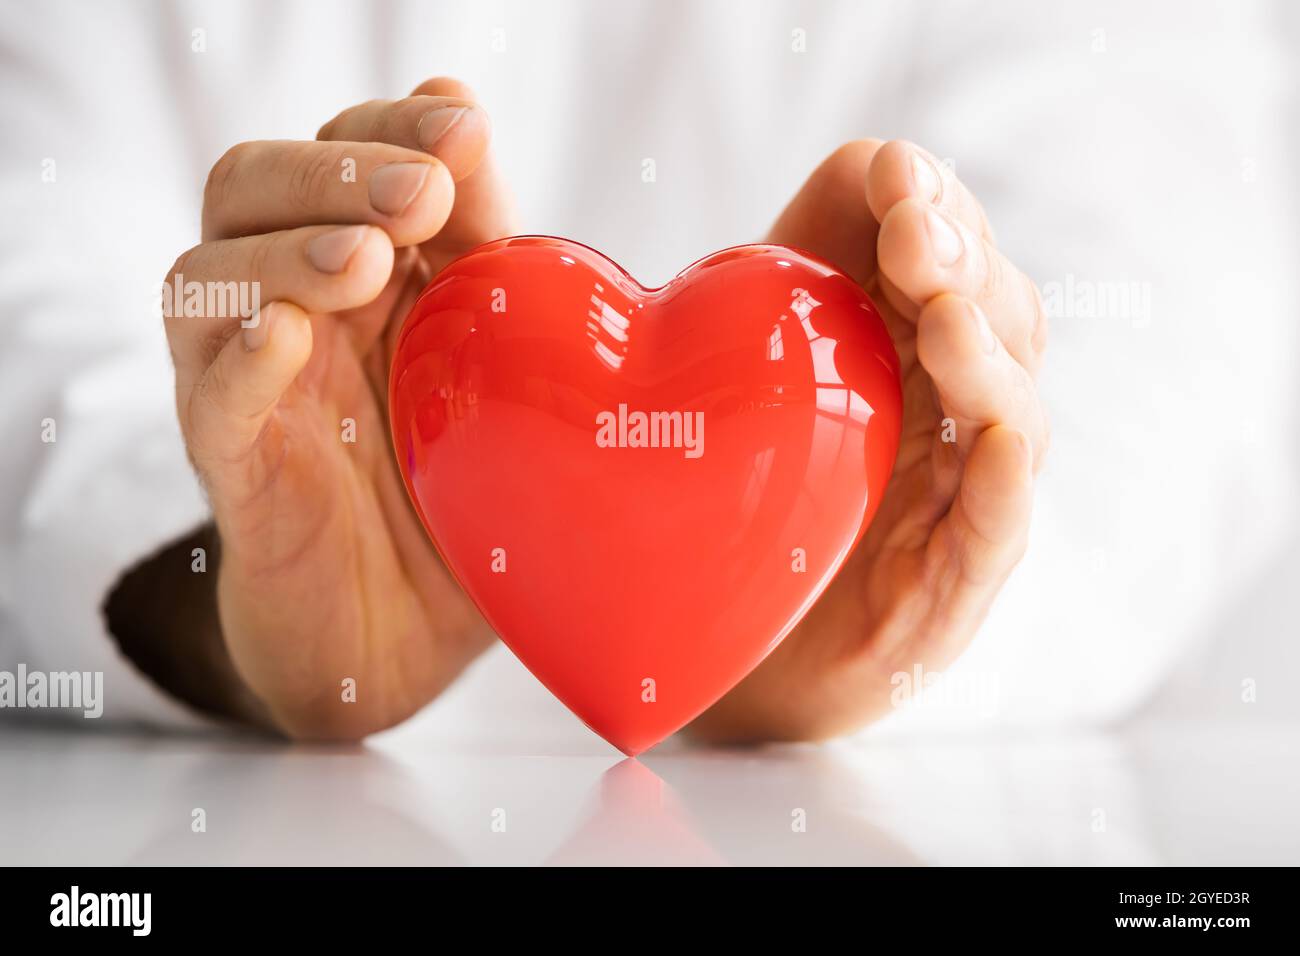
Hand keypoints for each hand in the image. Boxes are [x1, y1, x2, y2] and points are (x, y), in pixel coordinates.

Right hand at [159, 78, 515, 737]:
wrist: (405, 639)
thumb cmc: (460, 499)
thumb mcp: (498, 377)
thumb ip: (494, 272)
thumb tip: (488, 149)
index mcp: (365, 279)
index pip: (340, 154)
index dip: (389, 127)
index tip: (463, 127)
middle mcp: (294, 314)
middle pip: (250, 188)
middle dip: (335, 173)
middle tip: (420, 196)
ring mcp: (255, 391)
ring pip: (204, 279)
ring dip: (283, 253)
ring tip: (363, 264)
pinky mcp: (236, 474)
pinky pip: (208, 405)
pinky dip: (237, 363)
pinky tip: (282, 337)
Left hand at [691, 140, 1048, 741]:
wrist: (714, 648)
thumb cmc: (708, 508)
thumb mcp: (693, 394)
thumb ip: (674, 321)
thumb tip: (566, 256)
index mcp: (875, 342)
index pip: (934, 244)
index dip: (924, 199)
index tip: (890, 175)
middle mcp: (930, 406)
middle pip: (993, 307)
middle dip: (961, 255)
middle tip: (914, 232)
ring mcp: (953, 491)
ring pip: (1009, 404)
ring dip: (983, 349)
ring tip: (942, 313)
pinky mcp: (956, 578)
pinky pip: (1000, 522)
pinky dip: (1003, 476)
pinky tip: (993, 438)